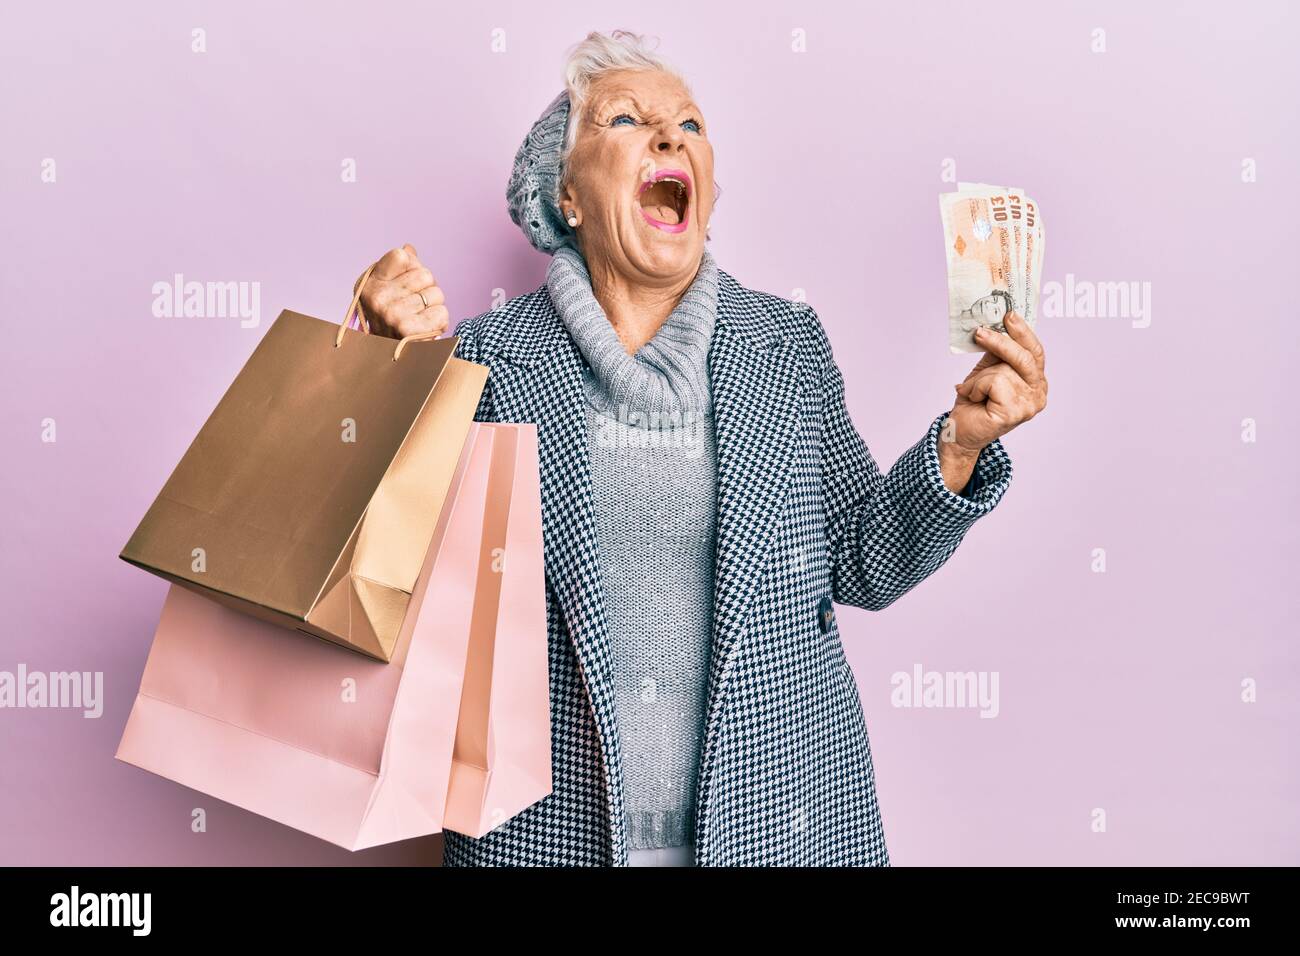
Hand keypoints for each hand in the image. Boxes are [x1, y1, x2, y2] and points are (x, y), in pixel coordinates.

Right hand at [352, 244, 448, 339]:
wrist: (386, 360)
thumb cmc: (389, 322)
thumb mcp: (385, 292)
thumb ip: (397, 269)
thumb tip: (409, 248)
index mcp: (369, 283)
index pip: (402, 255)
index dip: (413, 266)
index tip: (407, 282)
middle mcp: (377, 297)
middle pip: (425, 274)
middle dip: (427, 289)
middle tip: (416, 306)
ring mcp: (391, 314)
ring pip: (436, 293)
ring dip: (434, 306)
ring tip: (420, 318)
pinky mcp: (408, 330)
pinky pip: (441, 313)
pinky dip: (440, 321)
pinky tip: (427, 328)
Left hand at [938, 311, 1047, 489]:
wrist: (959, 432)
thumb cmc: (974, 402)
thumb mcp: (987, 370)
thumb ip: (997, 352)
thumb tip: (995, 324)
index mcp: (1037, 382)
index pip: (1036, 352)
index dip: (1023, 332)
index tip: (1009, 314)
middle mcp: (1039, 394)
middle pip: (1025, 357)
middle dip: (1000, 342)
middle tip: (979, 332)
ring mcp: (1029, 405)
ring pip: (1003, 369)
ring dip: (979, 378)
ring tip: (973, 392)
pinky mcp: (1014, 412)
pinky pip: (993, 381)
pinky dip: (976, 387)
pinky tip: (974, 400)